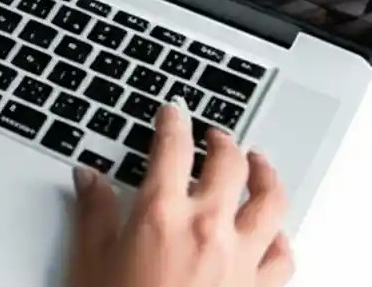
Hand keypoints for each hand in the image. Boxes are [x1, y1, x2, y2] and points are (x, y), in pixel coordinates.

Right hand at [68, 100, 293, 286]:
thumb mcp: (90, 259)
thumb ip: (93, 212)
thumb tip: (87, 177)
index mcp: (162, 214)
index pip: (172, 148)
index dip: (172, 122)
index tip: (173, 111)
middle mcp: (207, 227)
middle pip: (229, 165)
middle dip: (223, 142)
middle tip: (216, 135)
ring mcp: (240, 258)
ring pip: (270, 201)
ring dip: (266, 175)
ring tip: (259, 163)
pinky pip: (283, 254)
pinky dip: (281, 237)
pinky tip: (275, 233)